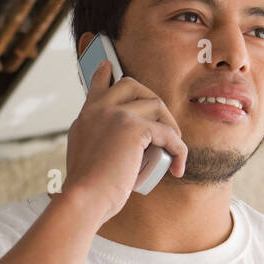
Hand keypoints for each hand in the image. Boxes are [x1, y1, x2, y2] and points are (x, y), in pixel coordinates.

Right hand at [61, 59, 187, 224]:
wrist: (84, 198)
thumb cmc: (88, 190)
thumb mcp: (85, 158)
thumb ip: (98, 142)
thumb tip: (121, 145)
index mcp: (86, 116)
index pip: (97, 84)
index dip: (105, 73)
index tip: (108, 65)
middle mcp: (99, 109)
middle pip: (132, 84)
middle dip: (153, 100)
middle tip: (164, 125)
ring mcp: (116, 115)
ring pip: (155, 105)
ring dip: (170, 126)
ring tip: (173, 149)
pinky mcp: (134, 128)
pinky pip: (168, 134)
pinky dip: (178, 150)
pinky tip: (178, 166)